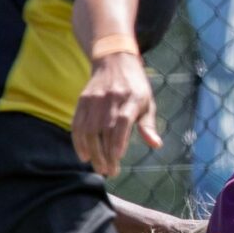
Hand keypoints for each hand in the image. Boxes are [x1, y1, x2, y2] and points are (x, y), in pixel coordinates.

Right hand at [70, 52, 159, 178]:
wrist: (114, 61)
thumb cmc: (136, 87)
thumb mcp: (148, 103)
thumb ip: (149, 125)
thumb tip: (156, 145)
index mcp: (131, 98)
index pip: (121, 122)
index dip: (117, 142)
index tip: (117, 159)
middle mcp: (111, 98)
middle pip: (104, 129)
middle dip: (105, 153)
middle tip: (109, 172)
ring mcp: (94, 99)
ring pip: (89, 129)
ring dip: (92, 151)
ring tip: (99, 168)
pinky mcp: (82, 100)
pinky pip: (77, 123)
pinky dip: (78, 141)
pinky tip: (84, 155)